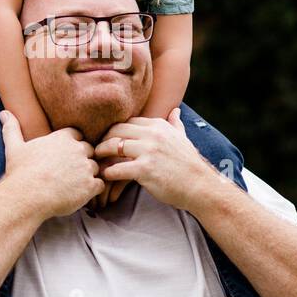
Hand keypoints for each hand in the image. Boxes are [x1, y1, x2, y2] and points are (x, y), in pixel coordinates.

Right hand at [0, 110, 103, 219]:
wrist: (27, 196)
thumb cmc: (20, 172)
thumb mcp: (14, 147)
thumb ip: (12, 128)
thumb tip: (4, 113)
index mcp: (63, 138)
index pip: (77, 135)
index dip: (72, 145)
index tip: (64, 156)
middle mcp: (77, 150)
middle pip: (89, 150)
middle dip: (82, 159)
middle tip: (69, 172)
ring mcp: (86, 167)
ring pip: (95, 167)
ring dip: (87, 175)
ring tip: (74, 185)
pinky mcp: (90, 185)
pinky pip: (100, 184)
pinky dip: (93, 190)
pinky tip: (80, 194)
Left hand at [94, 108, 217, 211]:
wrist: (200, 186)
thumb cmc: (190, 165)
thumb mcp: (183, 139)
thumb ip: (175, 124)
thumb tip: (176, 110)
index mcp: (159, 125)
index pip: (127, 122)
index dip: (114, 130)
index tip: (107, 138)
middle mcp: (153, 135)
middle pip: (117, 130)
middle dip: (104, 139)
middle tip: (96, 149)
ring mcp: (149, 151)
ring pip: (114, 146)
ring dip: (102, 153)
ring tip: (96, 162)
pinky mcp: (145, 170)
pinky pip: (118, 168)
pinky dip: (108, 173)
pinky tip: (105, 176)